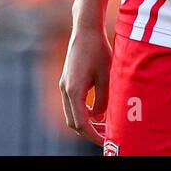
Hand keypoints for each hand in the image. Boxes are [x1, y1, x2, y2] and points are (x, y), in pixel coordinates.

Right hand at [59, 26, 111, 144]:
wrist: (86, 30)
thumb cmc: (98, 50)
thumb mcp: (106, 76)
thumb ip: (103, 99)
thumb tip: (100, 116)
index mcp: (74, 90)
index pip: (81, 122)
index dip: (93, 135)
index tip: (106, 141)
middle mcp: (65, 90)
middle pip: (73, 121)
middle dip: (88, 132)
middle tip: (106, 136)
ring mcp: (64, 85)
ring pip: (71, 113)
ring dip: (85, 122)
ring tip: (104, 125)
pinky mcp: (67, 81)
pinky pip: (72, 103)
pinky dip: (83, 111)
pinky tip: (98, 110)